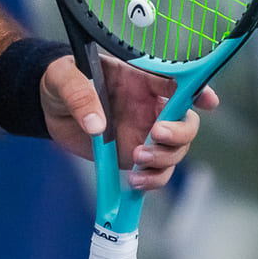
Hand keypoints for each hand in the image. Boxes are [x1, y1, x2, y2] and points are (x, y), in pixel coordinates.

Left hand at [39, 55, 216, 189]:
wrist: (48, 107)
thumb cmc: (62, 80)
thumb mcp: (64, 78)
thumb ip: (80, 95)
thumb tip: (96, 124)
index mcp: (139, 79)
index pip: (177, 82)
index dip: (198, 90)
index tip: (208, 102)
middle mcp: (149, 106)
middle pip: (185, 122)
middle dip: (179, 132)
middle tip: (155, 135)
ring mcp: (144, 132)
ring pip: (175, 151)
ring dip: (164, 159)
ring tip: (138, 158)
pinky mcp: (134, 155)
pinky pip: (156, 172)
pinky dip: (153, 180)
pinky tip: (136, 180)